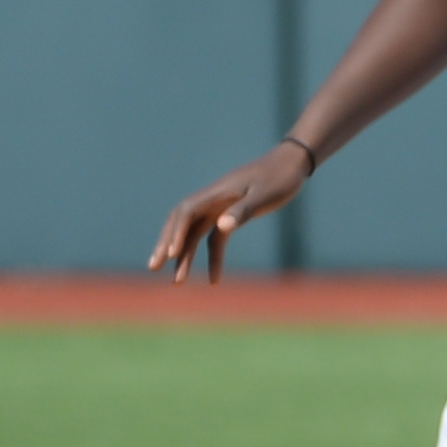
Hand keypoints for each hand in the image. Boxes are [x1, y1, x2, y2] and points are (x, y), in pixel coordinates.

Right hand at [147, 142, 312, 283]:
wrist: (292, 164)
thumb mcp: (264, 195)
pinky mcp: (230, 216)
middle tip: (153, 267)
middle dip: (166, 244)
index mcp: (217, 193)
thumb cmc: (280, 177)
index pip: (187, 212)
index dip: (175, 232)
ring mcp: (220, 208)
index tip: (171, 253)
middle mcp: (212, 200)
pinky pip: (214, 239)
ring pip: (194, 233)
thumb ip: (243, 210)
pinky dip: (212, 258)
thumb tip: (221, 226)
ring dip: (184, 256)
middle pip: (181, 223)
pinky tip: (214, 281)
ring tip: (177, 282)